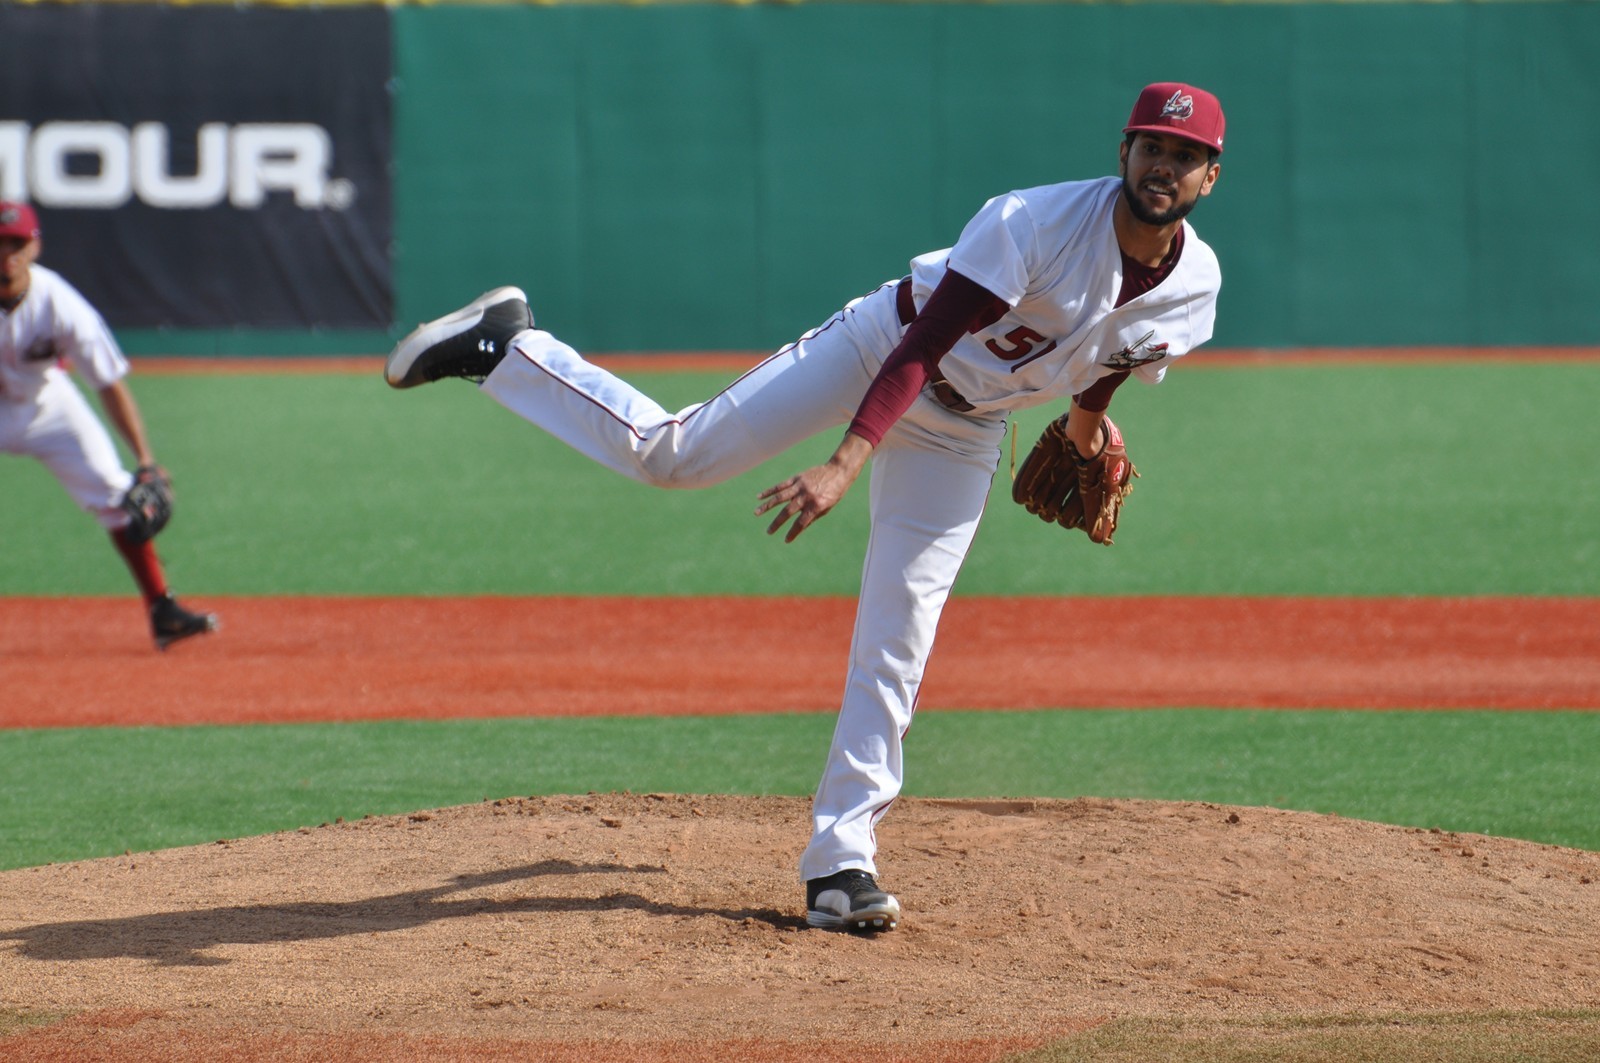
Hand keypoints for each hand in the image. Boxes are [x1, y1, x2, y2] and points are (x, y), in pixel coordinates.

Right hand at [755, 433, 870, 542]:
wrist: (839, 471)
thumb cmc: (834, 492)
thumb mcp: (827, 508)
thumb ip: (812, 517)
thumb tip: (798, 529)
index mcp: (816, 506)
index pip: (801, 523)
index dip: (793, 533)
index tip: (786, 540)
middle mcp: (807, 497)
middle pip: (788, 512)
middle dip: (777, 523)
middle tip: (769, 532)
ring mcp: (800, 486)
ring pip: (780, 497)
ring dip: (767, 506)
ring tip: (756, 513)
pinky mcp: (797, 478)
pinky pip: (780, 485)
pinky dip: (769, 491)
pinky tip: (759, 497)